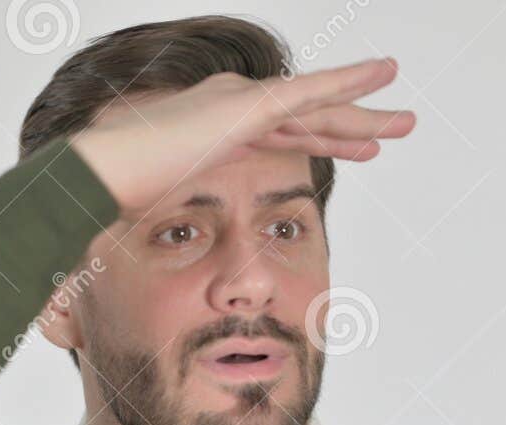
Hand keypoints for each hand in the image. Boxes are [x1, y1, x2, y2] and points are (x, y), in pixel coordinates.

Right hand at [68, 57, 414, 217]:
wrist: (98, 171)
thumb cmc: (111, 196)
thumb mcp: (148, 215)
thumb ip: (158, 229)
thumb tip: (132, 268)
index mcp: (215, 132)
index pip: (282, 136)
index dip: (322, 142)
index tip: (357, 150)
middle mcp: (231, 108)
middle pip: (308, 118)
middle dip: (353, 125)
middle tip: (395, 130)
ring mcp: (240, 102)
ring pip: (319, 105)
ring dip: (366, 108)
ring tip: (407, 118)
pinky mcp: (248, 104)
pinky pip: (311, 91)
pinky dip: (348, 82)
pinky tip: (383, 76)